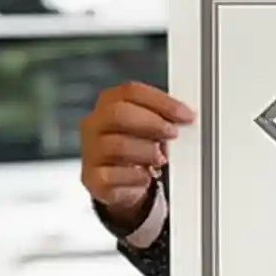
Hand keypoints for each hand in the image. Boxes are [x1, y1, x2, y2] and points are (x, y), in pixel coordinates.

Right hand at [80, 81, 194, 226]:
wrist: (120, 183)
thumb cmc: (136, 148)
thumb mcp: (148, 127)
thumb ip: (162, 118)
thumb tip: (183, 118)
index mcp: (110, 103)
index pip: (131, 92)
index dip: (161, 101)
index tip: (184, 114)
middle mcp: (95, 124)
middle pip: (119, 113)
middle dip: (152, 123)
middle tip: (173, 133)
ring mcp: (91, 151)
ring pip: (117, 145)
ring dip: (146, 151)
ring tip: (160, 158)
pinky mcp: (92, 178)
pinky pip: (113, 175)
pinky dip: (136, 176)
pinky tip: (145, 176)